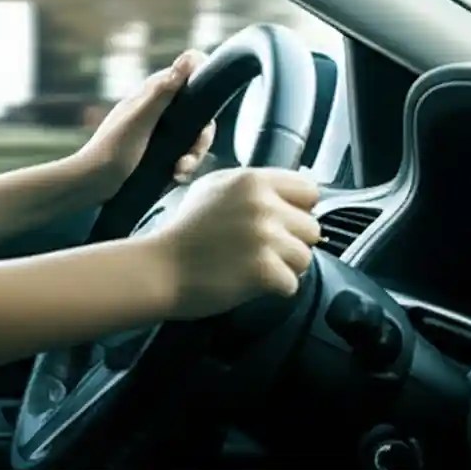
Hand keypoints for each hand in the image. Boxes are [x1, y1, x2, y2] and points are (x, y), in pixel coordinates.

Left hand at [77, 49, 215, 197]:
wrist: (91, 184)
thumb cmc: (112, 149)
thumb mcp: (140, 119)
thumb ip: (163, 91)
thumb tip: (190, 57)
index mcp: (152, 94)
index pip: (187, 74)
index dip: (205, 77)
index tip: (214, 95)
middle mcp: (159, 109)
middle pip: (200, 114)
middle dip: (201, 137)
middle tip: (191, 157)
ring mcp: (161, 131)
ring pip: (194, 138)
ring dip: (193, 156)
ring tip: (180, 172)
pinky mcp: (161, 153)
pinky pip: (184, 155)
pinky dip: (185, 166)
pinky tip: (177, 177)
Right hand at [153, 167, 321, 319]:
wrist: (159, 268)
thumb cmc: (185, 231)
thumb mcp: (213, 188)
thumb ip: (251, 186)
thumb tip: (289, 193)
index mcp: (253, 180)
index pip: (309, 191)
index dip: (297, 209)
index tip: (278, 222)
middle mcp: (263, 204)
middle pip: (311, 228)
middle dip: (290, 242)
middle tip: (258, 249)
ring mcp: (266, 238)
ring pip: (305, 257)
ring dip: (284, 267)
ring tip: (251, 266)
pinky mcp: (265, 270)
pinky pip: (292, 284)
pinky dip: (273, 289)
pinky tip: (247, 281)